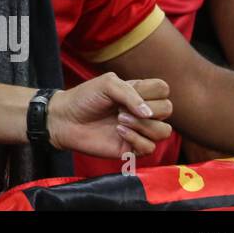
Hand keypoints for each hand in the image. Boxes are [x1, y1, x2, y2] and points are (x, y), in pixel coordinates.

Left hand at [48, 72, 171, 158]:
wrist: (65, 119)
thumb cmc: (84, 98)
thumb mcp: (106, 84)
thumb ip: (130, 94)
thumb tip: (149, 114)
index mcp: (138, 93)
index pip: (163, 89)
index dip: (152, 90)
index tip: (130, 91)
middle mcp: (142, 111)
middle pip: (168, 109)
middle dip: (148, 108)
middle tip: (121, 109)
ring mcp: (139, 130)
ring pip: (164, 131)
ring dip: (143, 125)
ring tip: (119, 120)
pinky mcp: (132, 148)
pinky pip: (150, 148)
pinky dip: (136, 139)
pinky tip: (118, 132)